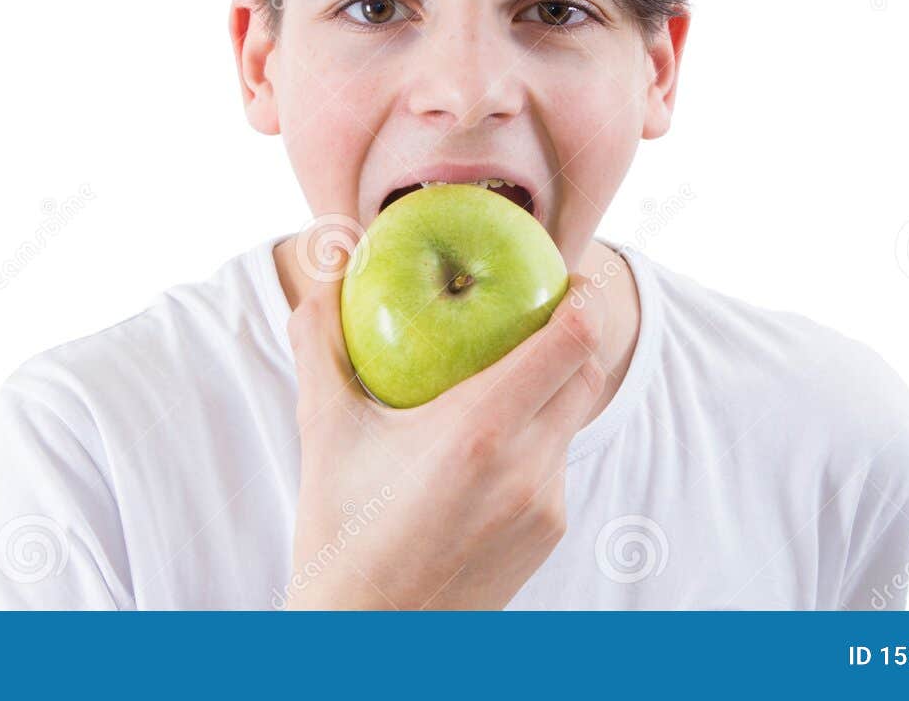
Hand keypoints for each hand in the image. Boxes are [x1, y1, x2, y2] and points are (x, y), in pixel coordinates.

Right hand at [279, 255, 603, 609]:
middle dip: (571, 333)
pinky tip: (486, 442)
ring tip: (498, 373)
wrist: (364, 640)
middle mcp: (529, 468)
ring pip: (571, 417)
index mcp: (480, 432)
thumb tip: (322, 269)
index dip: (580, 296)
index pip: (571, 340)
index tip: (557, 273)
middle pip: (587, 370)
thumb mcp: (323, 432)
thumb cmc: (339, 535)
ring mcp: (547, 506)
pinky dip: (534, 437)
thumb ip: (321, 343)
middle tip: (532, 308)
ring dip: (548, 387)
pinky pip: (556, 463)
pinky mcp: (549, 534)